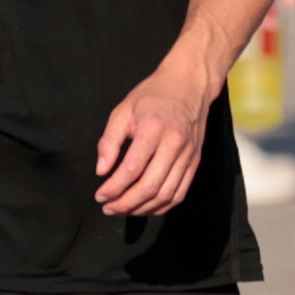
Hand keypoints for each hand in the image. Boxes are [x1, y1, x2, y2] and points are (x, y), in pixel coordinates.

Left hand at [93, 60, 214, 216]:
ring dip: (142, 208)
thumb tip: (102, 171)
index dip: (114, 188)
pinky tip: (145, 207)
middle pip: (150, 186)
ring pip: (166, 195)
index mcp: (153, 129)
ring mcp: (188, 155)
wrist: (189, 85)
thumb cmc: (152, 95)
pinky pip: (180, 193)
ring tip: (123, 210)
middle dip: (126, 203)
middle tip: (108, 208)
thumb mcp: (123, 110)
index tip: (100, 195)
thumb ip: (109, 141)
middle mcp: (174, 144)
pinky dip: (161, 206)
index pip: (132, 169)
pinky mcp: (195, 162)